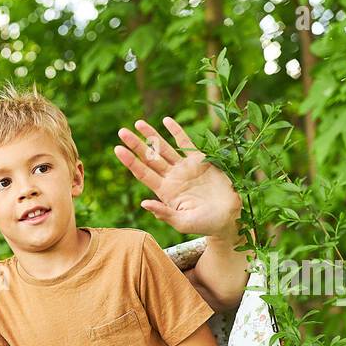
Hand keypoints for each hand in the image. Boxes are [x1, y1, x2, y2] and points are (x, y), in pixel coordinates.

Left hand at [114, 117, 241, 241]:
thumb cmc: (204, 225)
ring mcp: (184, 168)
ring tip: (138, 123)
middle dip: (136, 144)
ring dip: (151, 135)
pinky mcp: (200, 161)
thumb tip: (144, 203)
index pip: (143, 173)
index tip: (117, 149)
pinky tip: (166, 120)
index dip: (130, 161)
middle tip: (121, 131)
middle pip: (149, 157)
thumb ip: (164, 213)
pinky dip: (176, 131)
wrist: (228, 217)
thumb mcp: (182, 223)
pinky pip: (185, 142)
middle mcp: (171, 177)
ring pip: (164, 148)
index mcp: (164, 192)